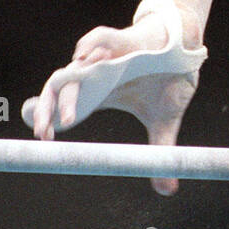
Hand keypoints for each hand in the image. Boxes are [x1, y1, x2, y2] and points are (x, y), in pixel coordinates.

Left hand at [28, 10, 200, 195]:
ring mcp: (106, 56)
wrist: (186, 47)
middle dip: (47, 110)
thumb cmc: (168, 80)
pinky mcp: (122, 40)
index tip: (42, 140)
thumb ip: (159, 150)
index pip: (63, 104)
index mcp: (99, 91)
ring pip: (76, 69)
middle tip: (43, 135)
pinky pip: (98, 39)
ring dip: (70, 93)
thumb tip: (168, 190)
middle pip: (59, 88)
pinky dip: (89, 46)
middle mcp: (96, 73)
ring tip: (70, 119)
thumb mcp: (163, 120)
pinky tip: (82, 59)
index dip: (49, 118)